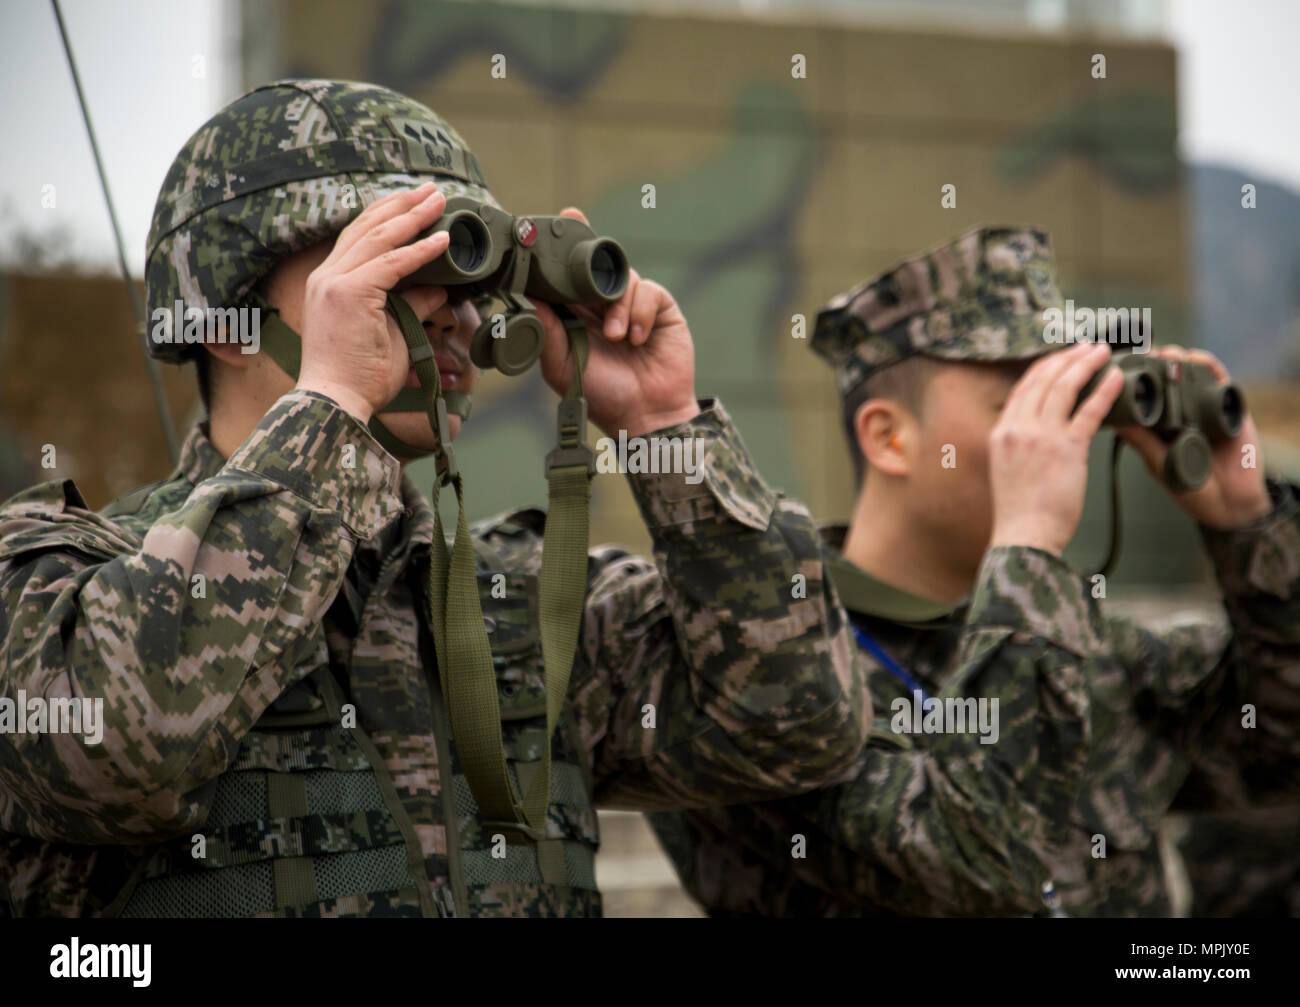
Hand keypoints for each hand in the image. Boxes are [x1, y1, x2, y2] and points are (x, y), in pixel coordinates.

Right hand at [295, 183, 451, 421]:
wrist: (334, 401)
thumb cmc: (359, 376)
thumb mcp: (393, 332)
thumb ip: (413, 306)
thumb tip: (440, 288)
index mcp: (329, 282)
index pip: (359, 236)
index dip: (389, 215)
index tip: (416, 203)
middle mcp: (326, 276)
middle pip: (367, 226)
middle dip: (403, 204)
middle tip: (433, 190)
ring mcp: (334, 283)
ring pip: (380, 237)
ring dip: (414, 216)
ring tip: (440, 201)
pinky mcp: (349, 294)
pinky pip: (393, 264)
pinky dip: (420, 250)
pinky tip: (443, 240)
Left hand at [532, 208, 698, 437]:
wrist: (646, 415)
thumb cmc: (602, 395)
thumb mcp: (564, 367)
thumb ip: (547, 333)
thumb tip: (528, 297)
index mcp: (574, 315)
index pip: (562, 277)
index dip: (555, 253)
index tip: (545, 230)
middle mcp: (601, 306)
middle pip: (594, 264)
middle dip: (588, 248)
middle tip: (577, 230)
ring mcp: (631, 305)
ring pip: (621, 277)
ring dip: (618, 306)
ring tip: (617, 337)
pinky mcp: (659, 308)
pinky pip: (648, 292)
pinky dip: (640, 313)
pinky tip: (637, 339)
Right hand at [988, 341, 1124, 555]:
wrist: (1024, 536)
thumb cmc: (1020, 512)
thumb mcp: (1007, 470)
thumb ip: (1020, 446)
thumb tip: (1038, 436)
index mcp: (1001, 432)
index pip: (1023, 388)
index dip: (1045, 367)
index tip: (1062, 357)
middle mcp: (1017, 428)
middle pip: (1043, 379)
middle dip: (1068, 357)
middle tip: (1088, 346)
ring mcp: (1040, 437)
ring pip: (1065, 387)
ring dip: (1086, 364)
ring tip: (1103, 351)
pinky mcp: (1066, 449)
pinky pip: (1089, 411)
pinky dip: (1104, 390)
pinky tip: (1117, 378)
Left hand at [1117, 346, 1271, 528]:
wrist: (1231, 504)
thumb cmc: (1193, 489)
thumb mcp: (1160, 463)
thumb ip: (1141, 441)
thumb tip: (1112, 419)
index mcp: (1160, 425)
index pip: (1144, 394)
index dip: (1133, 378)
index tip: (1119, 365)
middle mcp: (1181, 412)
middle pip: (1166, 378)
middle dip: (1154, 361)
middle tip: (1141, 353)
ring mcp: (1205, 408)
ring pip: (1190, 374)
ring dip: (1177, 359)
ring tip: (1164, 354)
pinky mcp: (1228, 408)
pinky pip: (1219, 380)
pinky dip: (1207, 366)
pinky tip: (1195, 358)